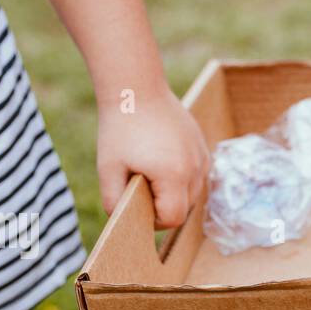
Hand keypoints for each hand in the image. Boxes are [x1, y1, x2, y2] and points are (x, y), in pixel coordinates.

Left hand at [96, 88, 209, 228]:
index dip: (155, 220)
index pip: (173, 219)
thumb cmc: (120, 127)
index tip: (139, 205)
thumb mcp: (108, 167)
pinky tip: (162, 161)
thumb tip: (124, 222)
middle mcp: (195, 169)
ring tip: (151, 171)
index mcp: (174, 176)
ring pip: (193, 193)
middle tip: (141, 186)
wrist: (137, 87)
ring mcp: (202, 157)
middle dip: (164, 206)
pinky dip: (182, 178)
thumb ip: (113, 200)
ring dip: (174, 192)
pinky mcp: (203, 148)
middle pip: (185, 209)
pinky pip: (197, 176)